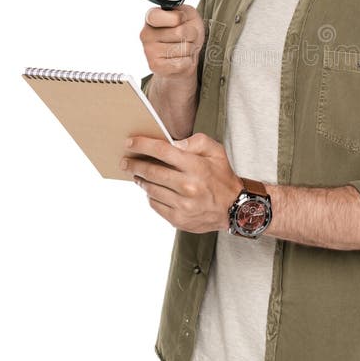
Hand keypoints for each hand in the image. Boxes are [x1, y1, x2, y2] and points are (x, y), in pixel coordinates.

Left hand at [121, 133, 241, 232]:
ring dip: (140, 180)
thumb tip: (172, 143)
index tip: (129, 143)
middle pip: (151, 171)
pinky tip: (152, 189)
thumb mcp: (216, 151)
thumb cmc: (222, 177)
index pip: (162, 151)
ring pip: (150, 189)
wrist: (234, 208)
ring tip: (137, 174)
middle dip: (134, 164)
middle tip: (125, 161)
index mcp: (196, 166)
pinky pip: (155, 204)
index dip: (143, 145)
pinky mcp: (178, 219)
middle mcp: (188, 186)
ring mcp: (182, 205)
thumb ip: (196, 141)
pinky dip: (150, 195)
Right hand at [140, 4, 204, 79]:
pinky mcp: (155, 66)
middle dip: (191, 35)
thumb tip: (177, 22)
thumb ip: (184, 12)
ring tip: (184, 48)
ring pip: (183, 48)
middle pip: (180, 32)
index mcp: (151, 17)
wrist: (186, 56)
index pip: (172, 16)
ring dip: (190, 49)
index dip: (182, 18)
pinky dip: (187, 61)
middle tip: (186, 37)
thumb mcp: (189, 16)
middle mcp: (146, 33)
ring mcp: (149, 51)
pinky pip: (181, 63)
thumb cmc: (187, 33)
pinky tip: (180, 59)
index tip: (181, 19)